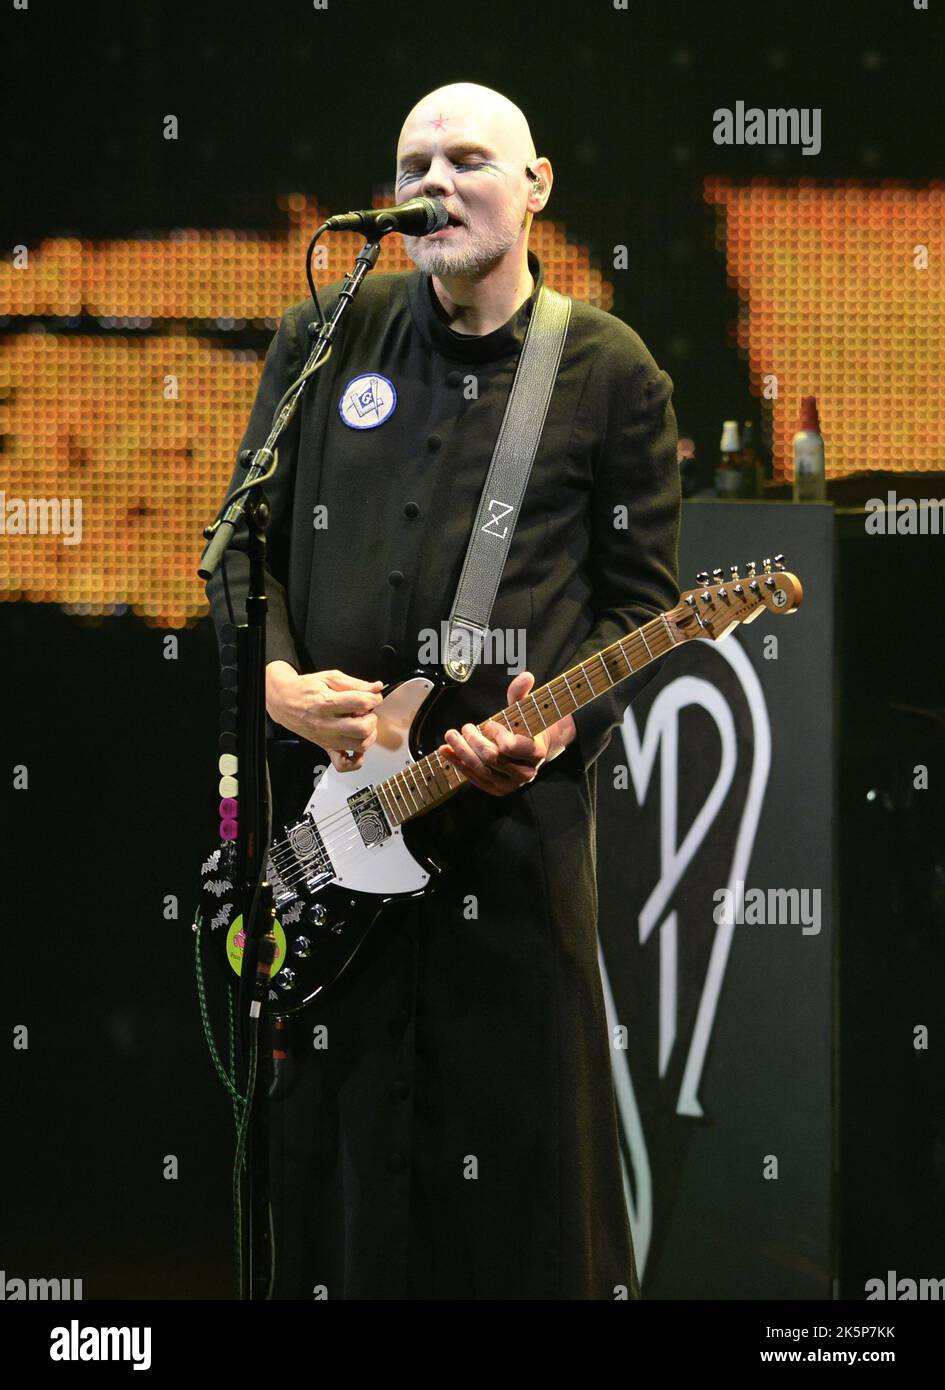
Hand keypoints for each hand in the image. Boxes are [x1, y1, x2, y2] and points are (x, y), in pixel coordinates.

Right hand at [265, 661, 383, 770]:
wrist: (284, 702)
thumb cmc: (305, 690)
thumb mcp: (329, 678)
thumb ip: (355, 683)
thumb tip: (376, 688)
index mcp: (326, 703)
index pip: (361, 703)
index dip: (374, 698)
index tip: (373, 697)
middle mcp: (326, 724)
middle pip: (362, 728)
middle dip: (371, 718)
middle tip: (366, 712)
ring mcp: (326, 739)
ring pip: (359, 746)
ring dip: (368, 735)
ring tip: (362, 724)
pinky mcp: (325, 748)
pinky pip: (343, 764)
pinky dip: (355, 760)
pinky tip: (357, 747)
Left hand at [438, 670, 576, 796]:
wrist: (532, 751)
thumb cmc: (527, 727)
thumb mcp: (525, 710)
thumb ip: (521, 694)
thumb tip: (526, 676)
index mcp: (535, 753)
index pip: (510, 747)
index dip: (496, 734)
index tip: (489, 724)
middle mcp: (525, 773)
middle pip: (491, 757)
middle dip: (474, 740)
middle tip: (465, 727)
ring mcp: (510, 784)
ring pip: (480, 769)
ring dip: (461, 751)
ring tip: (450, 735)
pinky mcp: (496, 789)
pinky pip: (474, 779)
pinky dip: (458, 764)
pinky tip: (446, 751)